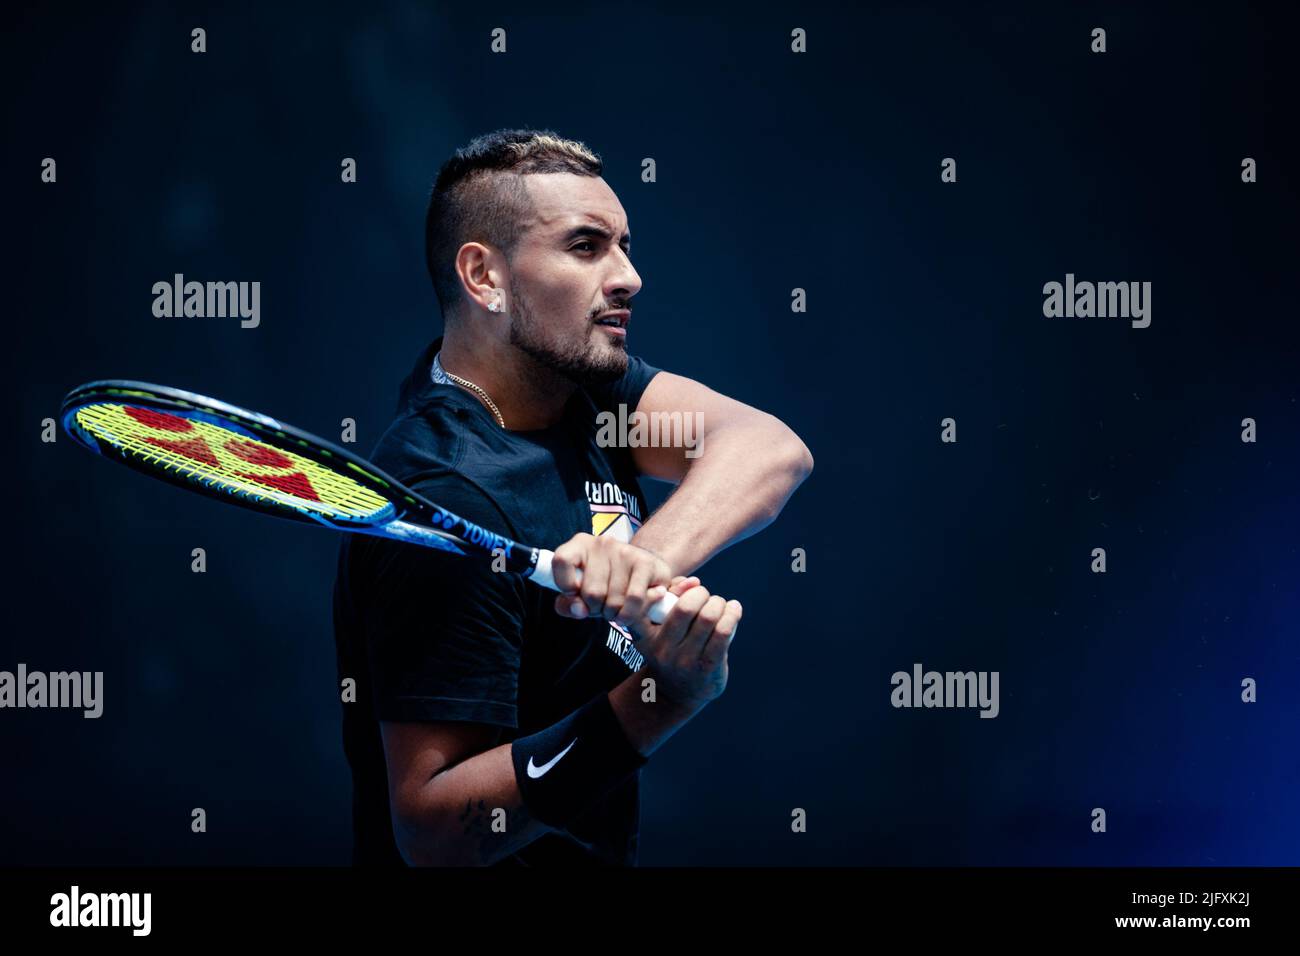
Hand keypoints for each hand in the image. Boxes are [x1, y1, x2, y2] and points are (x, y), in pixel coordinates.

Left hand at [549, 532, 673, 624]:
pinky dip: (630, 614)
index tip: (574, 595)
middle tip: (601, 605)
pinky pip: (634, 599)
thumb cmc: (606, 586)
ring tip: (616, 608)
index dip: (565, 585)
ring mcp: (625, 551)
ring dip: (614, 615)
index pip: (561, 560)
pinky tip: (629, 613)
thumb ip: (568, 605)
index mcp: (580, 545)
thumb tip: (579, 610)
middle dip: (596, 609)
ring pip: (613, 601)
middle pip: (591, 592)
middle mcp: (602, 543)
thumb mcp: (581, 595)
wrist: (645, 574)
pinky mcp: (645, 563)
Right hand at [622, 575, 742, 710]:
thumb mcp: (659, 628)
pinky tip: (734, 609)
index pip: (647, 608)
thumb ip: (671, 598)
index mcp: (645, 636)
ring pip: (708, 618)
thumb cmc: (671, 648)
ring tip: (721, 604)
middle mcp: (662, 650)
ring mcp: (685, 661)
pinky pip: (723, 632)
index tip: (673, 589)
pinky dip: (732, 614)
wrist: (676, 692)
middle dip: (701, 594)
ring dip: (719, 604)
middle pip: (686, 608)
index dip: (659, 592)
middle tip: (705, 596)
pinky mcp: (707, 667)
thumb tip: (693, 582)